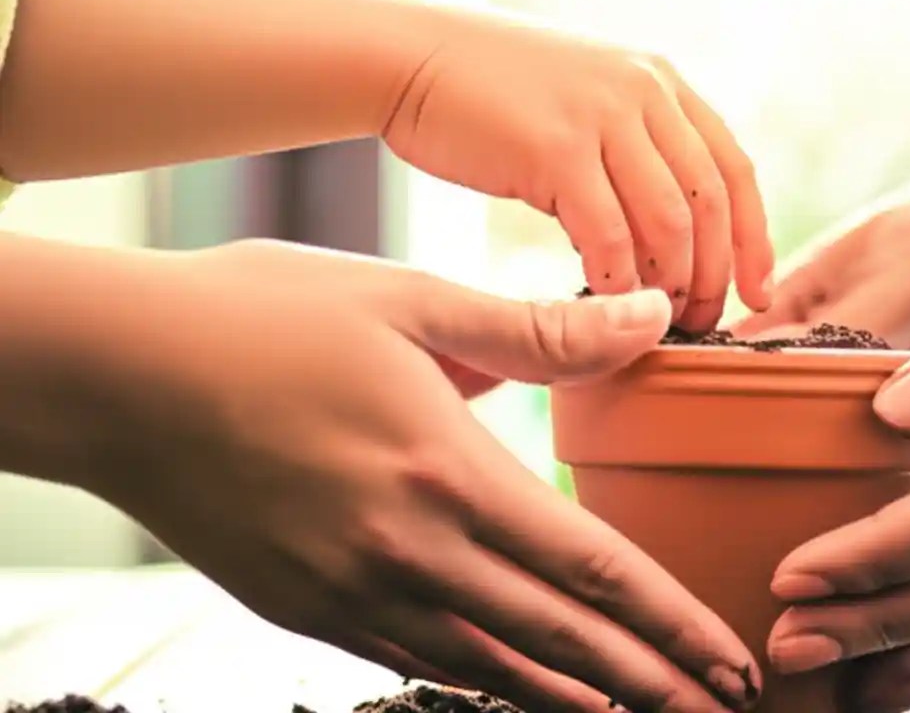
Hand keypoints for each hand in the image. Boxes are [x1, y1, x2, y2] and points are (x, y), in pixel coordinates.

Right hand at [95, 241, 758, 712]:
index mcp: (448, 472)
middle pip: (560, 640)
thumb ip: (537, 330)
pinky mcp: (308, 610)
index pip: (593, 568)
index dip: (672, 622)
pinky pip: (421, 664)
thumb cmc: (262, 319)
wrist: (116, 376)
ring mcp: (354, 594)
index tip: (729, 659)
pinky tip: (524, 693)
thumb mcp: (408, 301)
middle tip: (720, 710)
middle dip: (650, 681)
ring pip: (493, 669)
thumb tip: (649, 318)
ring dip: (578, 699)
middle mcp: (408, 552)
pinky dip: (489, 687)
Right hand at [383, 7, 773, 331]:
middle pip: (710, 202)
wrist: (413, 59)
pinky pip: (607, 233)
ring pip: (669, 221)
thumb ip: (633, 148)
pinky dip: (616, 279)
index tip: (758, 294)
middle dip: (715, 275)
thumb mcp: (586, 101)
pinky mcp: (556, 147)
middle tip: (701, 324)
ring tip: (657, 322)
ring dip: (671, 283)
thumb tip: (668, 234)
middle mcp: (643, 92)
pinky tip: (605, 302)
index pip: (734, 169)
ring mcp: (602, 116)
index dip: (755, 239)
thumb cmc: (495, 96)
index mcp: (660, 82)